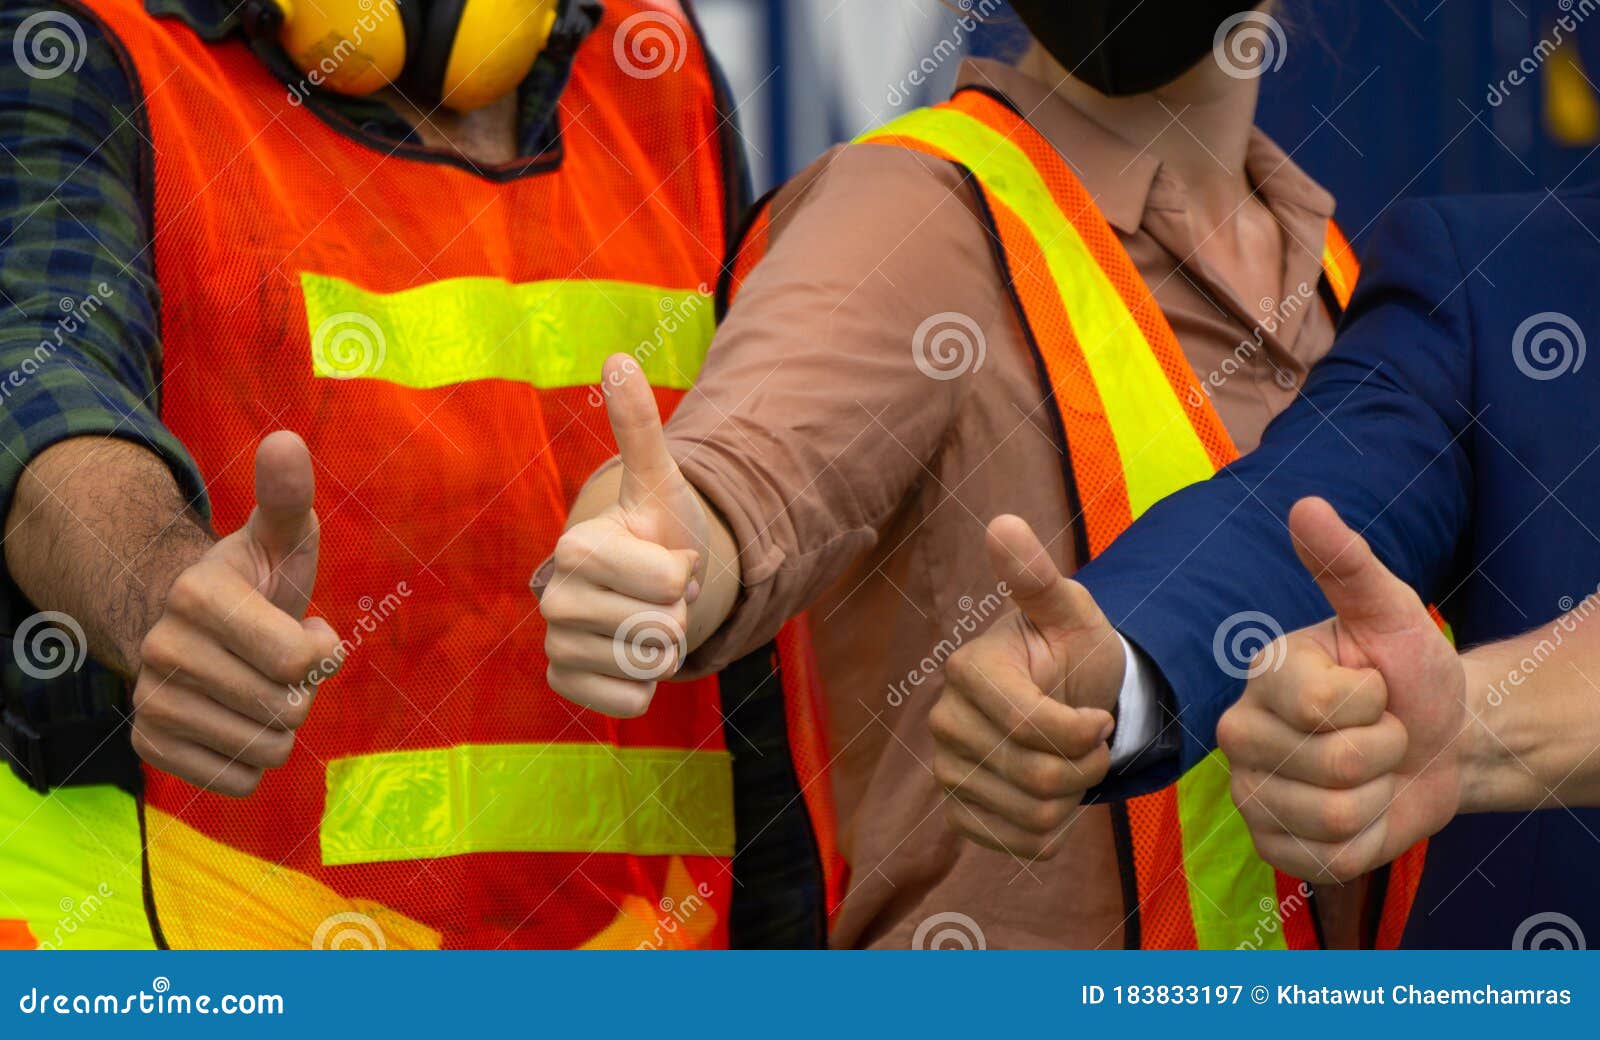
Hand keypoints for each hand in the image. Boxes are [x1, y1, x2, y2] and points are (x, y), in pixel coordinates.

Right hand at [132, 431, 340, 796]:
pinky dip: (255, 759)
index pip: (298, 660)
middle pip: (286, 710)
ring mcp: (150, 702)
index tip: (307, 630)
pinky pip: (237, 782)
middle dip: (304, 689)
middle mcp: (162, 650)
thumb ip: (287, 494)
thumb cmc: (255, 580)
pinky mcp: (151, 746)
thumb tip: (286, 441)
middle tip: (282, 661)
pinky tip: (240, 721)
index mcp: (197, 595)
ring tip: (261, 684)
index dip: (321, 651)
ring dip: (282, 724)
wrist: (194, 626)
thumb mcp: (280, 536)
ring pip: (266, 750)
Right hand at [541, 354, 707, 717]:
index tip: (666, 557)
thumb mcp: (658, 481)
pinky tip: (629, 653)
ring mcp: (555, 644)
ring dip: (665, 647)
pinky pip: (633, 701)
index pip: (669, 583)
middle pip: (663, 629)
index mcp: (575, 548)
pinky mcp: (563, 684)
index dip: (685, 573)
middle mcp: (553, 598)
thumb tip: (615, 358)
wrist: (642, 585)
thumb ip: (639, 427)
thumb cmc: (655, 531)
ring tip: (645, 617)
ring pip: (651, 667)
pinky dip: (646, 683)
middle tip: (657, 593)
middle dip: (677, 612)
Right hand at [930, 515, 1122, 858]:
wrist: (1065, 697)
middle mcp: (945, 721)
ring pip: (1033, 816)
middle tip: (1093, 740)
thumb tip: (1003, 522)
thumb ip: (1037, 576)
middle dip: (1086, 766)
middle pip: (1038, 777)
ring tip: (1074, 763)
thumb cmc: (1071, 649)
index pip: (1033, 729)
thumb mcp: (1069, 611)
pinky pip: (1018, 845)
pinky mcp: (959, 813)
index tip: (1100, 715)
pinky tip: (1053, 794)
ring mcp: (947, 770)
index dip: (1085, 733)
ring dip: (1074, 796)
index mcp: (968, 671)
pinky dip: (1053, 828)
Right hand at [1218, 497, 1464, 882]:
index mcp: (1262, 675)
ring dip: (1379, 798)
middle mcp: (1239, 732)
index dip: (1374, 703)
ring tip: (1372, 773)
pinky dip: (1366, 841)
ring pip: (1334, 817)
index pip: (1323, 706)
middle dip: (1385, 751)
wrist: (1439, 743)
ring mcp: (1248, 793)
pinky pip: (1328, 859)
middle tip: (1379, 733)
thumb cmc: (1411, 673)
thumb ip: (1347, 564)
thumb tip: (1306, 504)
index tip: (1375, 688)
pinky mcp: (1270, 846)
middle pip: (1336, 766)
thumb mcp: (1392, 613)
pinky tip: (1360, 811)